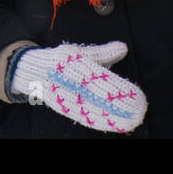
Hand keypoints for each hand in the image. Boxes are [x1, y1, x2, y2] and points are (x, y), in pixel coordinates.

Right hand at [8, 41, 146, 132]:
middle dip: (121, 105)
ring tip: (131, 121)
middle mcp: (71, 81)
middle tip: (139, 111)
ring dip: (114, 117)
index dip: (121, 88)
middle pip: (100, 96)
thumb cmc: (61, 60)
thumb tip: (124, 48)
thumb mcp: (81, 52)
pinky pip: (84, 117)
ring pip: (93, 109)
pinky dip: (99, 121)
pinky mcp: (65, 107)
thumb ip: (104, 53)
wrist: (33, 72)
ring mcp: (67, 96)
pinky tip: (113, 125)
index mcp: (77, 64)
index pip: (103, 78)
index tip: (137, 95)